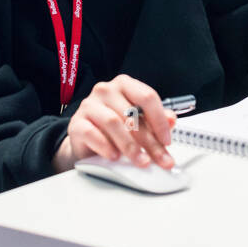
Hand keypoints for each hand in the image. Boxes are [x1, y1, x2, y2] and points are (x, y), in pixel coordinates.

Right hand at [53, 75, 177, 172]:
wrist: (86, 141)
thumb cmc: (114, 128)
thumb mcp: (138, 122)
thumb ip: (155, 119)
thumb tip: (171, 120)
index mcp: (124, 85)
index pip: (147, 97)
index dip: (160, 120)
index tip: (167, 140)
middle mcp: (106, 90)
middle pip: (132, 114)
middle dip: (150, 141)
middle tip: (160, 159)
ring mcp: (89, 105)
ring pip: (114, 123)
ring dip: (130, 146)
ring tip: (141, 161)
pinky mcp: (76, 123)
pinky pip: (92, 133)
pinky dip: (106, 146)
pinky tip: (115, 156)